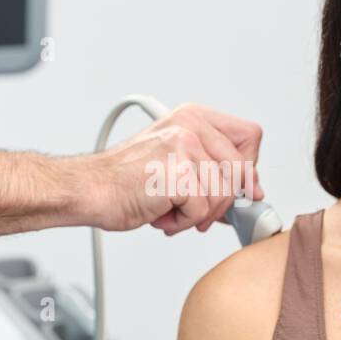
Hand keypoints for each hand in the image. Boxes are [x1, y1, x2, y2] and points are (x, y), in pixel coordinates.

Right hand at [83, 102, 264, 234]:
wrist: (90, 190)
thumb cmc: (126, 180)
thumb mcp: (177, 159)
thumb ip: (213, 167)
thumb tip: (250, 191)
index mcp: (193, 117)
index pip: (249, 136)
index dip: (250, 168)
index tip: (243, 189)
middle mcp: (190, 125)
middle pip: (241, 170)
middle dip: (224, 201)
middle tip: (198, 211)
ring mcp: (184, 146)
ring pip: (222, 195)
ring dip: (197, 214)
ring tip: (169, 208)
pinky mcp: (177, 173)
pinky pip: (201, 211)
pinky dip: (182, 223)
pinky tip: (160, 213)